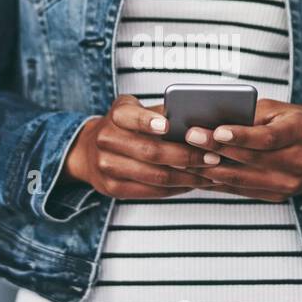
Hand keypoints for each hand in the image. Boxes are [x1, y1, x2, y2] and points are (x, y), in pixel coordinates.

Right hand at [62, 95, 214, 198]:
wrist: (88, 151)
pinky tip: (193, 184)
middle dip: (186, 156)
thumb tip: (201, 118)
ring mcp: (107, 166)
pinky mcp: (112, 188)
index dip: (148, 122)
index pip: (131, 117)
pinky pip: (151, 191)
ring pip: (155, 176)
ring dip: (188, 177)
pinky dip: (176, 189)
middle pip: (151, 152)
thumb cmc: (126, 126)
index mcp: (116, 116)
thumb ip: (162, 113)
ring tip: (211, 174)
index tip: (168, 126)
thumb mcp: (137, 110)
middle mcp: (106, 140)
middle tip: (213, 157)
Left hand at [181, 99, 301, 201]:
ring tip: (184, 157)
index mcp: (300, 133)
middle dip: (216, 149)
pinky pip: (242, 190)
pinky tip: (197, 173)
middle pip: (251, 159)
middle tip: (188, 137)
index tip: (216, 130)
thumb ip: (252, 115)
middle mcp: (296, 162)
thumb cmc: (298, 124)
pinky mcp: (277, 196)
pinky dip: (218, 182)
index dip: (241, 135)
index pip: (268, 138)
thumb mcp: (282, 110)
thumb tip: (214, 120)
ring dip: (210, 169)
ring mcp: (287, 184)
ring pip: (242, 179)